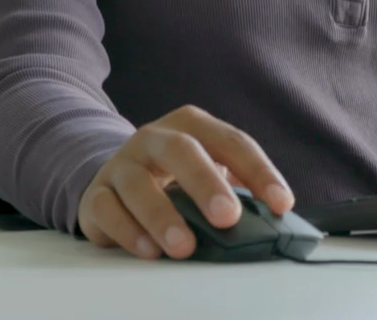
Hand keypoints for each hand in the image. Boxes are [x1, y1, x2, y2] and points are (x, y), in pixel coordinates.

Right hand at [78, 105, 293, 259]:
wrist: (116, 180)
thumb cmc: (173, 179)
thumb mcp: (206, 172)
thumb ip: (234, 189)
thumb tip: (273, 220)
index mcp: (191, 126)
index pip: (231, 142)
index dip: (258, 172)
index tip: (281, 204)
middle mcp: (155, 137)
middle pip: (181, 151)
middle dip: (206, 183)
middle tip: (228, 217)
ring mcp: (122, 164)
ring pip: (138, 182)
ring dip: (163, 215)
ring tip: (184, 247)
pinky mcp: (96, 194)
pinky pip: (107, 208)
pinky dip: (129, 231)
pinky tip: (150, 250)